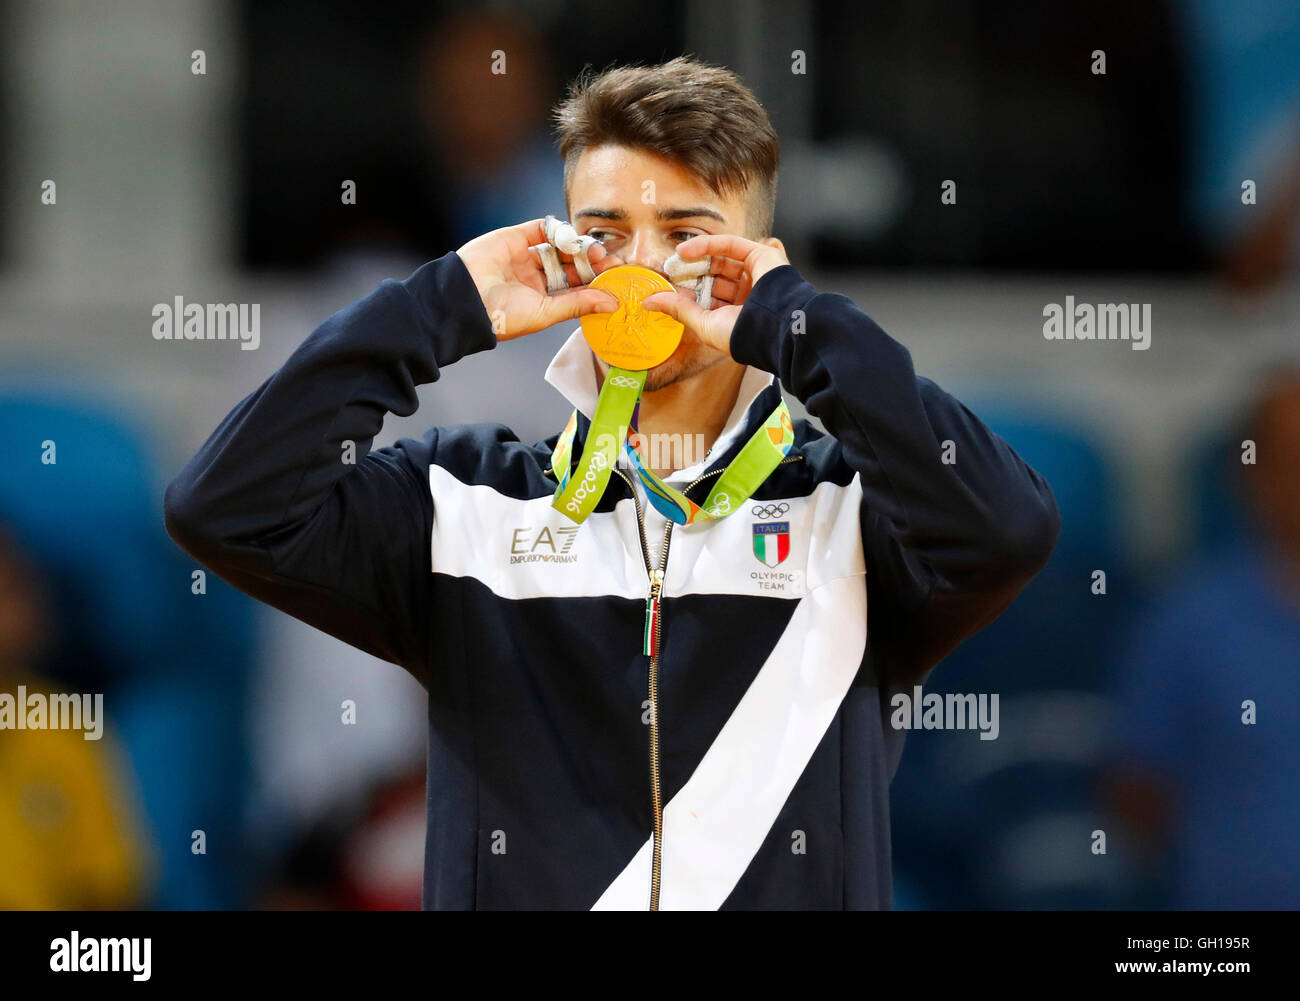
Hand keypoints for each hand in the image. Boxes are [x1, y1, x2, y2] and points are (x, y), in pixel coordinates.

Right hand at [456, 219, 619, 340]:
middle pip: (571, 266)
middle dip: (591, 263)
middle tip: (610, 260)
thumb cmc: (502, 316)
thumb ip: (578, 304)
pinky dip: (558, 230)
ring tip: (594, 250)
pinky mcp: (514, 238)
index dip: (596, 283)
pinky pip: (541, 229)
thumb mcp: (546, 313)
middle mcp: (535, 277)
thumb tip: (611, 303)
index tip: (617, 279)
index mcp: (542, 299)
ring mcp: (525, 256)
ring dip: (578, 247)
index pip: (576, 288)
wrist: (464, 299)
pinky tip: (572, 237)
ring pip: (559, 247)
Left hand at [641, 235, 789, 353]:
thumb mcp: (703, 324)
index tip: (666, 291)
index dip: (687, 294)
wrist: (773, 327)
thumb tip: (649, 303)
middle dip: (690, 275)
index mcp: (737, 314)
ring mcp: (754, 275)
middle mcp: (747, 295)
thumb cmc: (742, 335)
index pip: (708, 298)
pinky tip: (685, 251)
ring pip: (720, 260)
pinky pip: (730, 244)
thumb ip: (678, 309)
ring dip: (696, 260)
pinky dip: (706, 245)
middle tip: (670, 273)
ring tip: (675, 262)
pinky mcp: (760, 256)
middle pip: (713, 278)